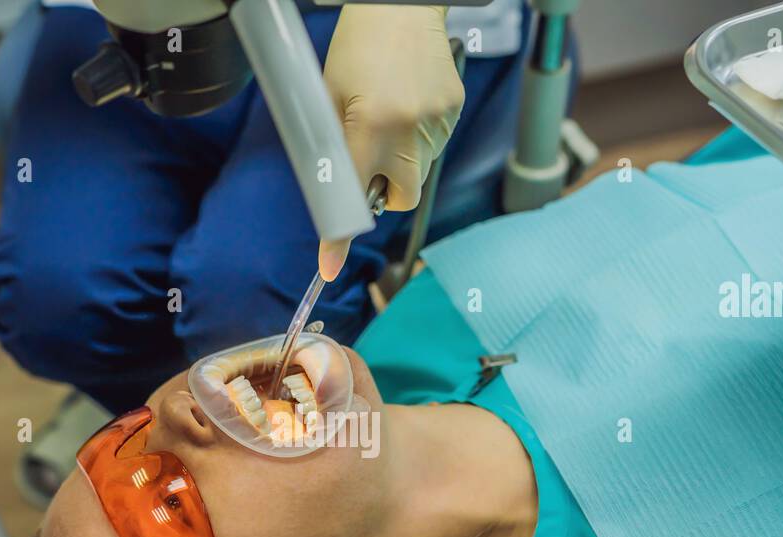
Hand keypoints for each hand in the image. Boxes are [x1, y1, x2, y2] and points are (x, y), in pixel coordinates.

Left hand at [319, 5, 464, 279]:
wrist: (402, 3)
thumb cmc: (358, 44)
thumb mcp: (329, 95)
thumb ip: (334, 145)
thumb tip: (335, 191)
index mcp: (370, 125)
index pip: (353, 196)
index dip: (340, 235)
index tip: (330, 264)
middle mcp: (408, 128)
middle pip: (401, 197)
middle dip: (385, 193)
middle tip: (370, 166)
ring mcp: (437, 120)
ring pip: (419, 170)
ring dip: (401, 158)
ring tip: (389, 112)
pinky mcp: (454, 108)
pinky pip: (434, 143)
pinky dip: (418, 136)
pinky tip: (408, 101)